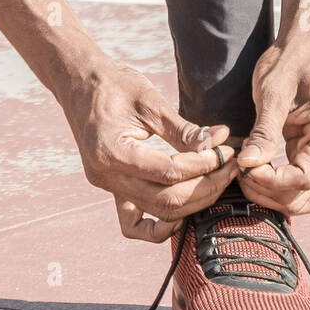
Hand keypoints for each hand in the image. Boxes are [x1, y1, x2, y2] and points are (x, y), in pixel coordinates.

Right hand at [59, 58, 239, 241]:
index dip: (204, 165)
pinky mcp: (110, 187)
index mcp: (113, 152)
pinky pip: (133, 222)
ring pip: (157, 212)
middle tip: (230, 166)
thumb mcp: (151, 101)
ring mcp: (106, 186)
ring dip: (193, 201)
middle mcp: (106, 176)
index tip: (226, 151)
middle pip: (167, 200)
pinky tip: (182, 214)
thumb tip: (216, 144)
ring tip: (218, 178)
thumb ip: (183, 130)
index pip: (170, 172)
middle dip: (207, 186)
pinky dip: (159, 225)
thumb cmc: (114, 84)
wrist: (79, 83)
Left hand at [237, 42, 309, 214]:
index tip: (244, 168)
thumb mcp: (273, 90)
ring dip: (272, 193)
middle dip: (267, 191)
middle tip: (239, 170)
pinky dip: (276, 183)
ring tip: (245, 171)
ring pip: (302, 194)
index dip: (271, 182)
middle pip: (302, 195)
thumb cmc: (292, 59)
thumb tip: (248, 164)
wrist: (309, 41)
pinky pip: (298, 180)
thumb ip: (263, 130)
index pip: (303, 179)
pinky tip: (255, 169)